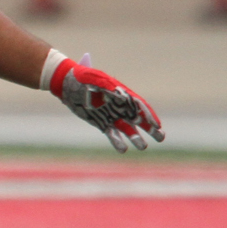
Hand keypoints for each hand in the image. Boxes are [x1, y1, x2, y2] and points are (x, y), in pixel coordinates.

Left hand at [49, 57, 163, 152]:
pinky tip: (123, 149)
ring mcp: (112, 116)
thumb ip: (107, 86)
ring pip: (128, 129)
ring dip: (136, 138)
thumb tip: (122, 96)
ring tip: (143, 146)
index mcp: (122, 93)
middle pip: (139, 119)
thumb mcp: (94, 78)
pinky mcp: (102, 123)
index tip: (157, 125)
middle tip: (161, 137)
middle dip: (151, 128)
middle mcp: (120, 106)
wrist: (65, 84)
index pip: (139, 106)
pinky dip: (117, 141)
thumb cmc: (82, 77)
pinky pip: (112, 134)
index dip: (149, 115)